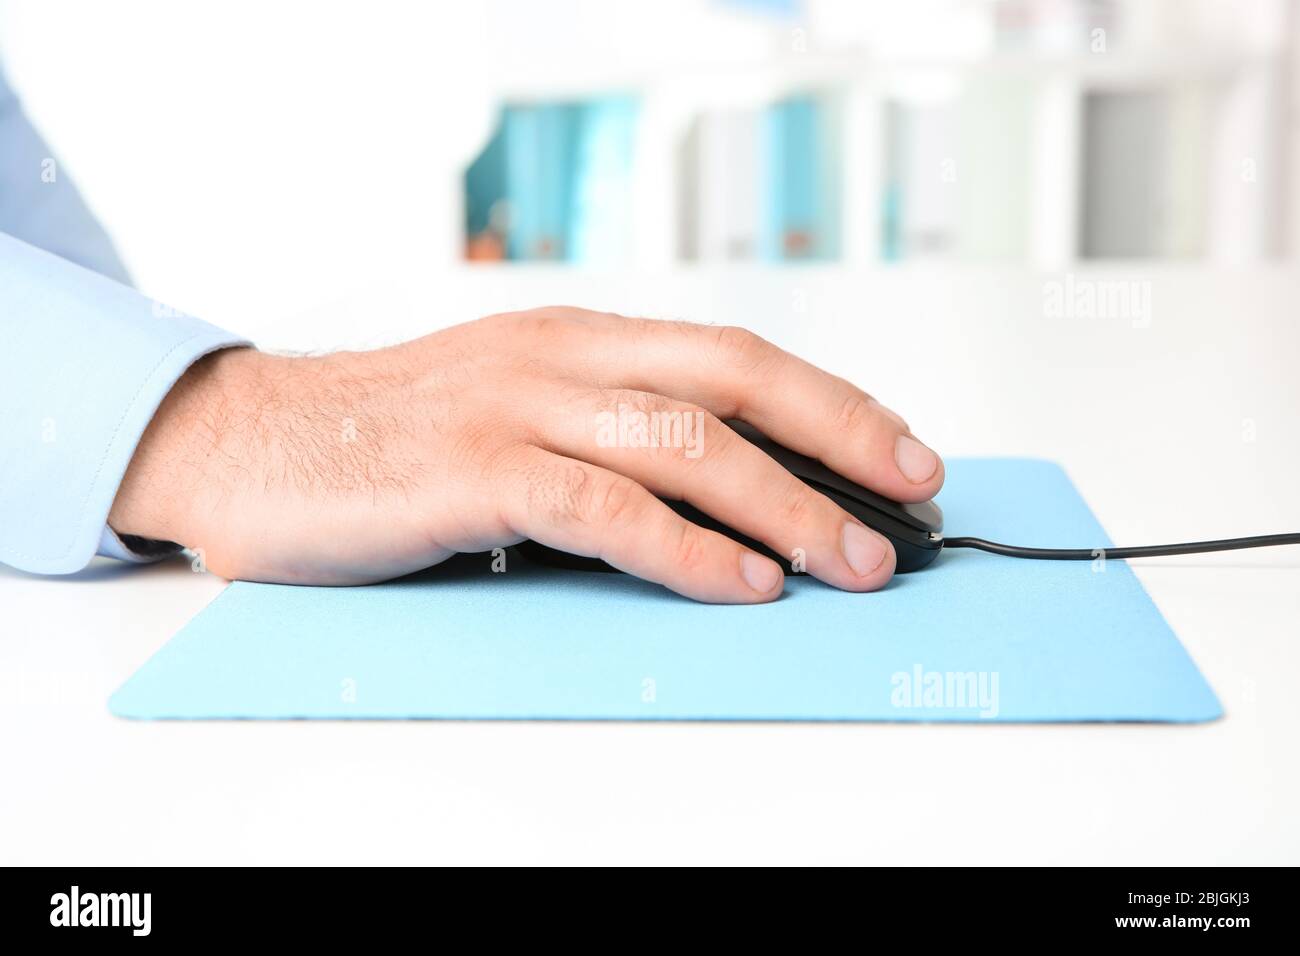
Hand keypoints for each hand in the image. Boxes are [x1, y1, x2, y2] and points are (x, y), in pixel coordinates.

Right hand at [109, 307, 943, 600]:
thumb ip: (605, 442)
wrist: (257, 444)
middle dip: (839, 437)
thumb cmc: (394, 442)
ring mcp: (516, 408)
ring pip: (685, 444)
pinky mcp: (473, 472)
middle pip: (734, 381)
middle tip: (912, 495)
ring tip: (849, 559)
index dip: (829, 400)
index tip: (900, 449)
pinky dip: (683, 548)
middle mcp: (561, 357)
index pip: (733, 356)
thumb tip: (721, 506)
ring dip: (783, 505)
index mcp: (579, 339)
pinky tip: (739, 582)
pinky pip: (604, 507)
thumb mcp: (516, 416)